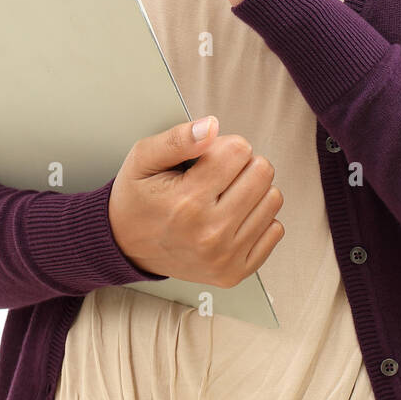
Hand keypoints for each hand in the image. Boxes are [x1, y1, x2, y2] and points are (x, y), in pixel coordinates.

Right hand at [108, 115, 284, 287]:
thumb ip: (178, 138)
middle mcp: (210, 233)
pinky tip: (231, 217)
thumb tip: (211, 127)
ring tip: (222, 196)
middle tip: (216, 176)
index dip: (224, 145)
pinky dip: (257, 218)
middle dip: (242, 165)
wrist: (125, 246)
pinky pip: (275, 229)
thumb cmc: (137, 199)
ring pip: (272, 199)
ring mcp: (225, 257)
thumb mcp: (144, 158)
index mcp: (188, 202)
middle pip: (262, 173)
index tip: (207, 158)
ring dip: (251, 191)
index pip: (240, 150)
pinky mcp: (235, 272)